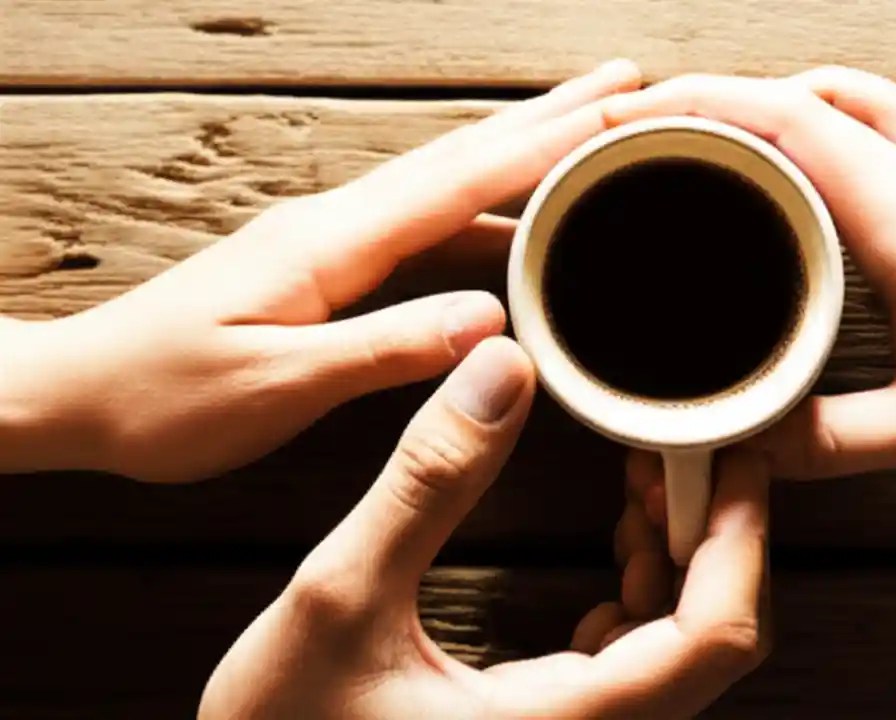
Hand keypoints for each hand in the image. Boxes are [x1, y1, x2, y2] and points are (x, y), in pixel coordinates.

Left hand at [0, 61, 640, 481]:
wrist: (80, 393)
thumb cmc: (166, 395)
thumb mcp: (278, 384)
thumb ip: (385, 348)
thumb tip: (489, 322)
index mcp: (330, 242)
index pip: (459, 179)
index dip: (545, 144)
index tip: (616, 113)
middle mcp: (336, 223)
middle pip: (461, 156)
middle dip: (548, 118)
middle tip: (626, 89)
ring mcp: (330, 239)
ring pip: (447, 184)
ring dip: (521, 156)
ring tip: (590, 140)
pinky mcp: (325, 266)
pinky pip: (424, 228)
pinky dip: (483, 214)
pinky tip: (514, 227)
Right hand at [199, 338, 768, 719]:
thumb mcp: (339, 596)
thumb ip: (427, 483)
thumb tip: (500, 369)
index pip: (715, 636)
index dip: (744, 538)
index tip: (737, 455)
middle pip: (713, 638)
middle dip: (715, 535)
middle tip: (689, 448)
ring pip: (678, 649)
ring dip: (680, 560)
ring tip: (648, 477)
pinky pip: (636, 660)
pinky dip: (643, 592)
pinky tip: (616, 541)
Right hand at [602, 68, 895, 473]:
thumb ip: (823, 442)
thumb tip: (736, 440)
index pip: (791, 125)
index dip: (699, 107)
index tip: (628, 119)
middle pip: (806, 94)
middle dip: (711, 99)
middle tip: (645, 133)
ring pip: (848, 93)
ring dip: (772, 95)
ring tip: (708, 130)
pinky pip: (883, 119)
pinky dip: (826, 111)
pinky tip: (801, 152)